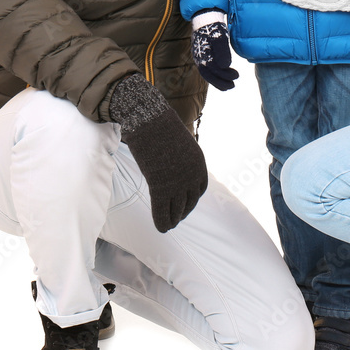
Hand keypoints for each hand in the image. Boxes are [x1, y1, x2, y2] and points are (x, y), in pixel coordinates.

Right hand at [108, 74, 208, 231]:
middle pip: (190, 201)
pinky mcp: (160, 187)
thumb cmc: (160, 128)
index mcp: (198, 163)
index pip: (199, 189)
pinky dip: (162, 221)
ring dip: (174, 219)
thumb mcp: (179, 143)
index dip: (192, 199)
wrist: (150, 121)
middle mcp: (192, 175)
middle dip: (184, 211)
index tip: (185, 204)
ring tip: (170, 225)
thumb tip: (174, 163)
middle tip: (177, 218)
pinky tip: (161, 228)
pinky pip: (162, 210)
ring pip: (177, 209)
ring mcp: (177, 183)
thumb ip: (180, 158)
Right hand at [191, 12, 238, 90]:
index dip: (224, 76)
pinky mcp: (201, 55)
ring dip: (218, 80)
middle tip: (233, 85)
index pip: (213, 70)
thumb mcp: (220, 37)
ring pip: (207, 73)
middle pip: (209, 75)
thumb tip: (225, 66)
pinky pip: (207, 68)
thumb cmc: (214, 27)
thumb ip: (222, 51)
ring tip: (230, 84)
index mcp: (203, 54)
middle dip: (221, 82)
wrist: (205, 18)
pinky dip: (215, 74)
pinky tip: (223, 74)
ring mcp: (199, 56)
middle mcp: (198, 58)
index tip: (236, 77)